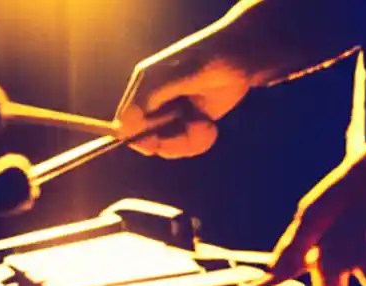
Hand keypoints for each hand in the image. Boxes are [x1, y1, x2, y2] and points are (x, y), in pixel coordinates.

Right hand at [114, 31, 251, 158]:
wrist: (242, 58)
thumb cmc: (212, 59)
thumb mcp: (181, 76)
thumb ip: (152, 98)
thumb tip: (123, 124)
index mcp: (144, 85)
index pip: (126, 122)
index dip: (140, 138)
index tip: (159, 142)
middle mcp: (153, 101)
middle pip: (146, 140)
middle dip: (171, 141)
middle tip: (195, 126)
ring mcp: (171, 113)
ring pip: (167, 146)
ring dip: (188, 141)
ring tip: (205, 125)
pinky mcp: (187, 122)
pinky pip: (184, 145)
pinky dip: (198, 141)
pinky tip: (210, 126)